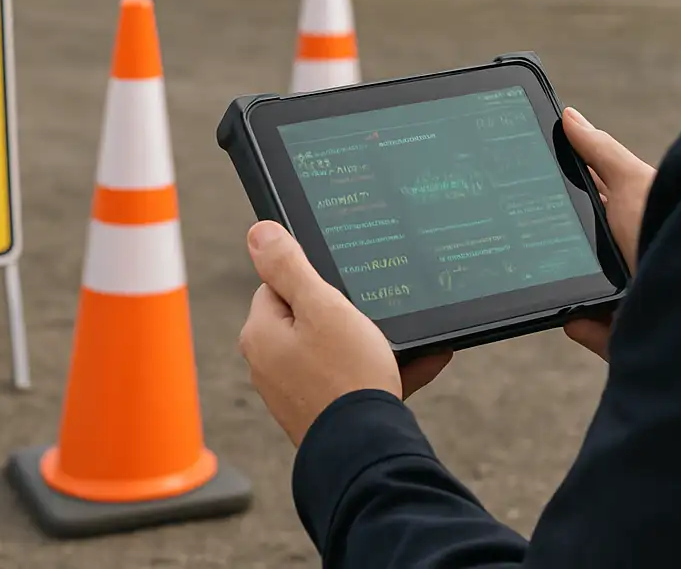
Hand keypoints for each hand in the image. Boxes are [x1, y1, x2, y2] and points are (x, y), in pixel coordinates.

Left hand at [238, 220, 452, 446]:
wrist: (366, 448)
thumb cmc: (344, 374)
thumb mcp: (321, 304)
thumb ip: (289, 265)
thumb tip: (258, 231)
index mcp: (262, 333)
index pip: (280, 284)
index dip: (316, 281)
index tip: (344, 289)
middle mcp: (269, 364)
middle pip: (308, 317)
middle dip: (347, 313)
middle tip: (377, 316)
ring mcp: (294, 392)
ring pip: (336, 350)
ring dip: (372, 342)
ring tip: (405, 340)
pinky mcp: (321, 412)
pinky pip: (353, 379)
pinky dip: (382, 370)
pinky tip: (422, 361)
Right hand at [559, 107, 655, 359]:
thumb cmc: (672, 225)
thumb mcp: (631, 183)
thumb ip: (600, 152)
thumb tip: (569, 115)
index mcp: (638, 218)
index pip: (598, 203)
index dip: (570, 196)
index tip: (535, 189)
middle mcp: (641, 254)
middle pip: (591, 251)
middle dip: (566, 247)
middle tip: (530, 238)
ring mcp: (638, 293)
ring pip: (590, 292)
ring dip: (571, 289)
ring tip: (549, 281)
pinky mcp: (634, 331)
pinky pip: (598, 331)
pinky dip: (584, 325)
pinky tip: (573, 317)